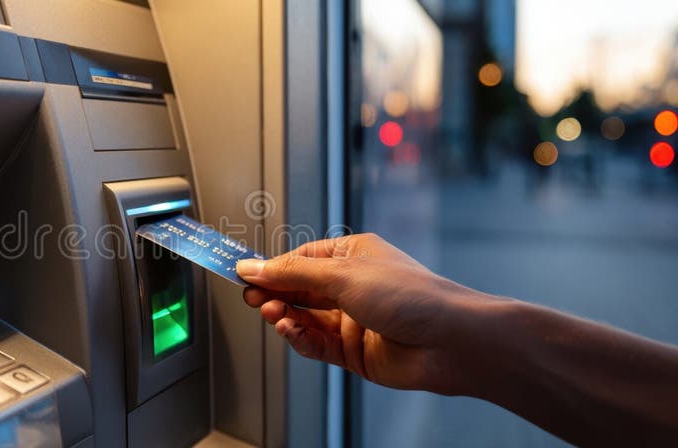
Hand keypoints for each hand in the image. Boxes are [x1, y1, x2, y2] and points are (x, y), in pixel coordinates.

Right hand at [237, 234, 497, 394]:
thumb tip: (254, 267)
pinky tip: (290, 332)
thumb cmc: (413, 296)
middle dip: (274, 293)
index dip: (271, 267)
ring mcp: (352, 320)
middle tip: (252, 297)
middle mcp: (352, 287)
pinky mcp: (352, 351)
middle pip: (298, 290)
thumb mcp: (342, 275)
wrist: (450, 342)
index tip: (243, 273)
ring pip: (303, 318)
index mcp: (352, 256)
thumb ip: (292, 274)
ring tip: (273, 315)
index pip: (299, 260)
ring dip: (284, 317)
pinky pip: (314, 344)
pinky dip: (298, 339)